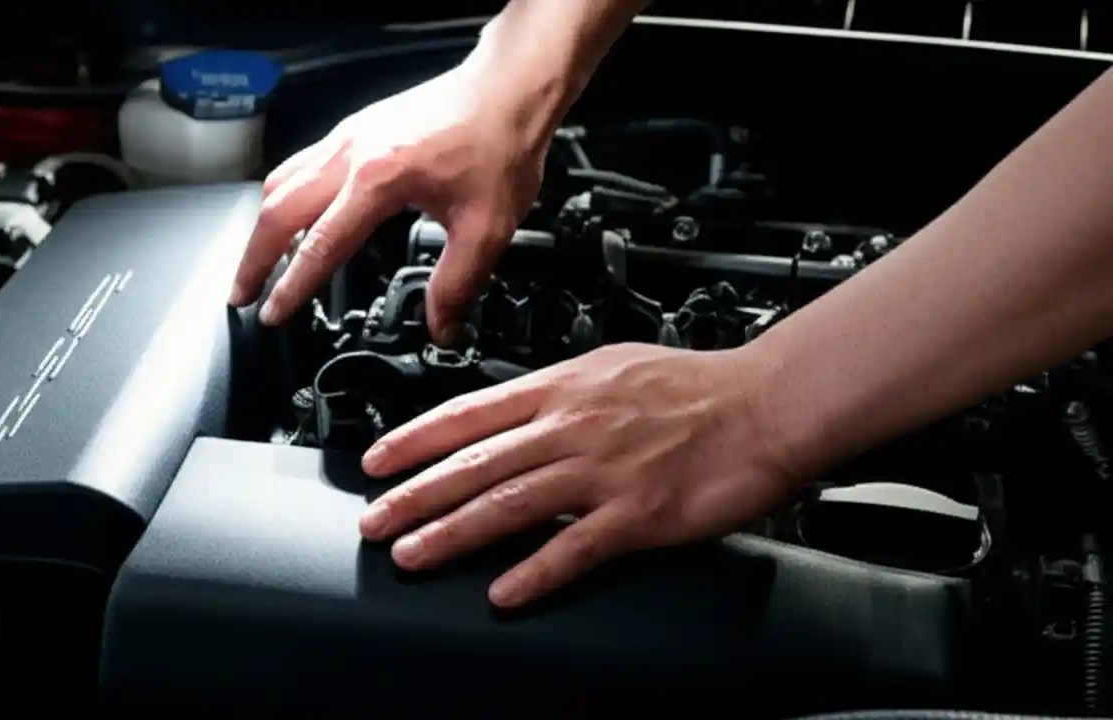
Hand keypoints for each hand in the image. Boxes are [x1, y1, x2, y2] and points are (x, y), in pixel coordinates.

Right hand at [230, 62, 548, 343]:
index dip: (291, 287)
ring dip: (263, 226)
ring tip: (257, 262)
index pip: (318, 245)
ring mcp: (348, 136)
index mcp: (377, 179)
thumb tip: (442, 327)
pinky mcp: (356, 129)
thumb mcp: (487, 228)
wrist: (508, 88)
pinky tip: (291, 215)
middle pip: (277, 210)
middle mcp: (351, 152)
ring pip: (282, 182)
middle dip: (253, 258)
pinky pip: (301, 164)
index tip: (272, 315)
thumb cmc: (499, 142)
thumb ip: (458, 284)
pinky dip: (283, 197)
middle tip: (242, 294)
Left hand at [356, 342, 801, 608]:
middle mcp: (572, 426)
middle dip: (414, 495)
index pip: (468, 413)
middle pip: (475, 464)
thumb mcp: (609, 366)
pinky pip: (575, 548)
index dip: (414, 440)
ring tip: (411, 555)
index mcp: (562, 387)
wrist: (765, 402)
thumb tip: (512, 410)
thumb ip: (556, 391)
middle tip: (373, 522)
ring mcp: (602, 471)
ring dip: (452, 533)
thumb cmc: (695, 385)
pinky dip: (534, 572)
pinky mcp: (638, 513)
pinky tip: (502, 593)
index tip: (376, 462)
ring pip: (508, 504)